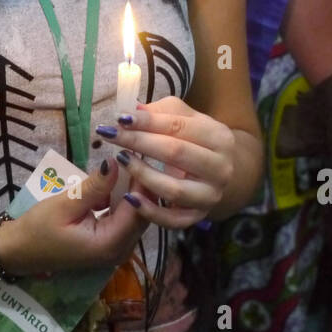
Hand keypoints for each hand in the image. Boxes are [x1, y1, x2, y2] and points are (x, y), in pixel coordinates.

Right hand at [0, 161, 145, 274]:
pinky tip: (108, 185)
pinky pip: (124, 218)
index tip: (136, 154)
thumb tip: (115, 163)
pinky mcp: (110, 244)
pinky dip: (119, 200)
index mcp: (110, 244)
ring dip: (129, 191)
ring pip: (135, 215)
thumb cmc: (38, 229)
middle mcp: (120, 250)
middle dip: (138, 185)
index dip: (140, 182)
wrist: (20, 251)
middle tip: (130, 155)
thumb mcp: (65, 204)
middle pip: (142, 213)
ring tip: (121, 164)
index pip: (138, 210)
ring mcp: (117, 249)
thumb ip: (94, 187)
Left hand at [96, 97, 234, 228]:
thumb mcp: (183, 117)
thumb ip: (159, 112)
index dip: (146, 122)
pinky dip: (150, 211)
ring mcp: (211, 196)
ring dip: (142, 174)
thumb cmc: (193, 139)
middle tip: (110, 134)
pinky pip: (172, 220)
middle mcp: (221, 168)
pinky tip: (129, 198)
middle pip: (175, 153)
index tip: (120, 118)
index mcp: (219, 137)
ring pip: (174, 189)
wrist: (216, 171)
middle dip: (138, 142)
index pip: (178, 126)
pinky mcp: (198, 217)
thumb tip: (132, 111)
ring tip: (121, 159)